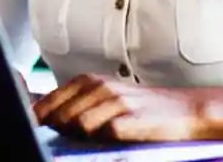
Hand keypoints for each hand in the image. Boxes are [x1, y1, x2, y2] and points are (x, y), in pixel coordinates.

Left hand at [32, 73, 205, 141]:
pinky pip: (107, 133)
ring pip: (79, 124)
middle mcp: (101, 88)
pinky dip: (103, 140)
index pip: (50, 101)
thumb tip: (40, 117)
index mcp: (90, 81)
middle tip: (66, 139)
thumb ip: (75, 104)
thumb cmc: (141, 107)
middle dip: (58, 131)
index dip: (41, 118)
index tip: (38, 128)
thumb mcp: (105, 97)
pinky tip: (108, 141)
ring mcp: (117, 103)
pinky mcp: (132, 120)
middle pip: (61, 116)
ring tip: (90, 141)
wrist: (184, 110)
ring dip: (80, 137)